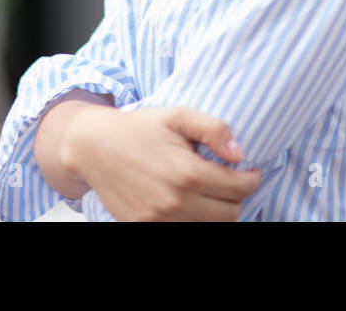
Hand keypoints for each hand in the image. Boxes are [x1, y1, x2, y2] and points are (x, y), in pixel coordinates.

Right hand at [63, 106, 262, 220]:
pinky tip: (189, 201)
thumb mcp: (177, 115)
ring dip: (216, 210)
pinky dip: (192, 219)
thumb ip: (213, 129)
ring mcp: (158, 219)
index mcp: (186, 172)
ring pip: (209, 226)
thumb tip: (240, 154)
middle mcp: (174, 201)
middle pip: (229, 213)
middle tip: (230, 180)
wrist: (93, 146)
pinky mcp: (143, 226)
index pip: (239, 188)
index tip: (250, 171)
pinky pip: (182, 230)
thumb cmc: (139, 128)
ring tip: (210, 190)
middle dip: (237, 196)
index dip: (252, 179)